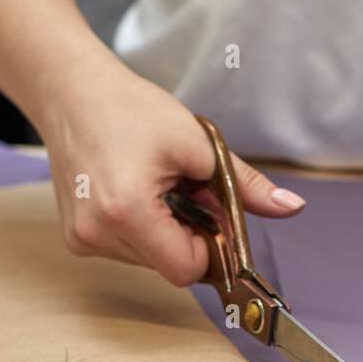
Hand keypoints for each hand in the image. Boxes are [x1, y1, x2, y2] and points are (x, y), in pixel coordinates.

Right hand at [40, 58, 305, 285]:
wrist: (69, 91)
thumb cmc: (129, 109)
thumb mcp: (199, 142)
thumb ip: (246, 185)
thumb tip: (293, 207)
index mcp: (127, 212)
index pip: (187, 269)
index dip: (208, 246)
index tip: (209, 211)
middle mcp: (98, 234)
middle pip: (170, 267)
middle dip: (188, 235)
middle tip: (182, 190)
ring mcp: (82, 239)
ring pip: (151, 260)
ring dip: (165, 232)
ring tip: (154, 186)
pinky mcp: (76, 238)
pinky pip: (129, 251)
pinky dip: (143, 229)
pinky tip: (134, 193)